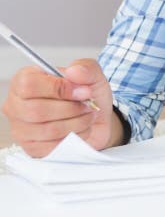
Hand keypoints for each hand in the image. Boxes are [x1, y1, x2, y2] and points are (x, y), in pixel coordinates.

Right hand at [1, 59, 117, 156]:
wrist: (96, 118)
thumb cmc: (87, 95)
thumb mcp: (92, 75)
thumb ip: (86, 68)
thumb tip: (74, 72)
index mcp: (25, 81)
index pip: (29, 85)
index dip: (58, 88)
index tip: (81, 90)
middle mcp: (17, 105)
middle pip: (36, 110)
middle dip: (71, 108)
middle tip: (87, 105)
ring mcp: (22, 129)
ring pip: (47, 130)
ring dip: (77, 122)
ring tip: (88, 115)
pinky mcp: (33, 147)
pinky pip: (53, 146)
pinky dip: (75, 137)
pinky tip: (81, 128)